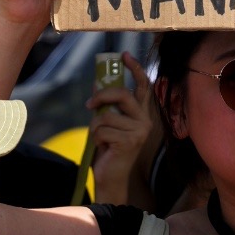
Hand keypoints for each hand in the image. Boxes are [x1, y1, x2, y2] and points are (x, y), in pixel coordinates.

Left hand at [86, 52, 155, 203]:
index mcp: (142, 114)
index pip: (143, 86)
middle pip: (122, 94)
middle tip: (90, 103)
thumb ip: (107, 107)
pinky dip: (95, 138)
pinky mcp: (128, 142)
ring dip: (95, 127)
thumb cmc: (110, 151)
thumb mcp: (108, 124)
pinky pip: (101, 130)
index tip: (124, 55)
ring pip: (106, 116)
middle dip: (103, 95)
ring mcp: (138, 132)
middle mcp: (144, 120)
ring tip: (99, 138)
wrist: (111, 179)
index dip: (135, 68)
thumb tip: (96, 85)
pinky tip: (102, 148)